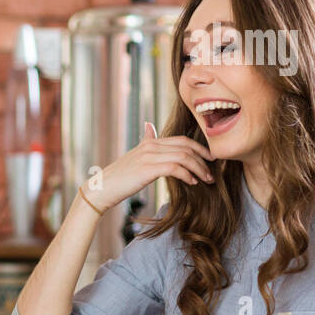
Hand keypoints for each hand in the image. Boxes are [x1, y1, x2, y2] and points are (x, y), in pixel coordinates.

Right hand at [83, 120, 214, 211]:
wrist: (102, 188)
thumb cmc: (119, 177)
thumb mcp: (133, 155)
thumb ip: (145, 141)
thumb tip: (149, 125)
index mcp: (149, 142)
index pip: (181, 140)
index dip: (199, 148)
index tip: (210, 159)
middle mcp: (150, 146)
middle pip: (186, 146)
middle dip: (203, 159)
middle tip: (212, 172)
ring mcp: (148, 156)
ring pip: (183, 157)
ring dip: (199, 169)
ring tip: (206, 180)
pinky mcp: (147, 169)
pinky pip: (175, 168)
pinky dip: (187, 175)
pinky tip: (192, 183)